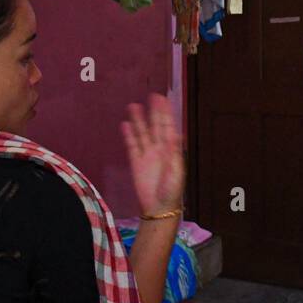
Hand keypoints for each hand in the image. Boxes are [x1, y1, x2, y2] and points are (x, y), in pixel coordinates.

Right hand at [121, 93, 184, 216]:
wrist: (159, 207)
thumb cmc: (172, 190)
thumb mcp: (177, 171)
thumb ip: (173, 152)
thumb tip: (172, 134)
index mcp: (171, 149)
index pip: (168, 127)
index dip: (165, 113)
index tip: (163, 99)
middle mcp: (159, 149)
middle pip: (155, 126)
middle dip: (154, 111)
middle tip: (152, 96)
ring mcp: (147, 155)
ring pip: (142, 133)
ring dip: (138, 120)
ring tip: (134, 105)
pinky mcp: (136, 162)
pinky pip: (131, 146)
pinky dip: (129, 135)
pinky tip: (125, 124)